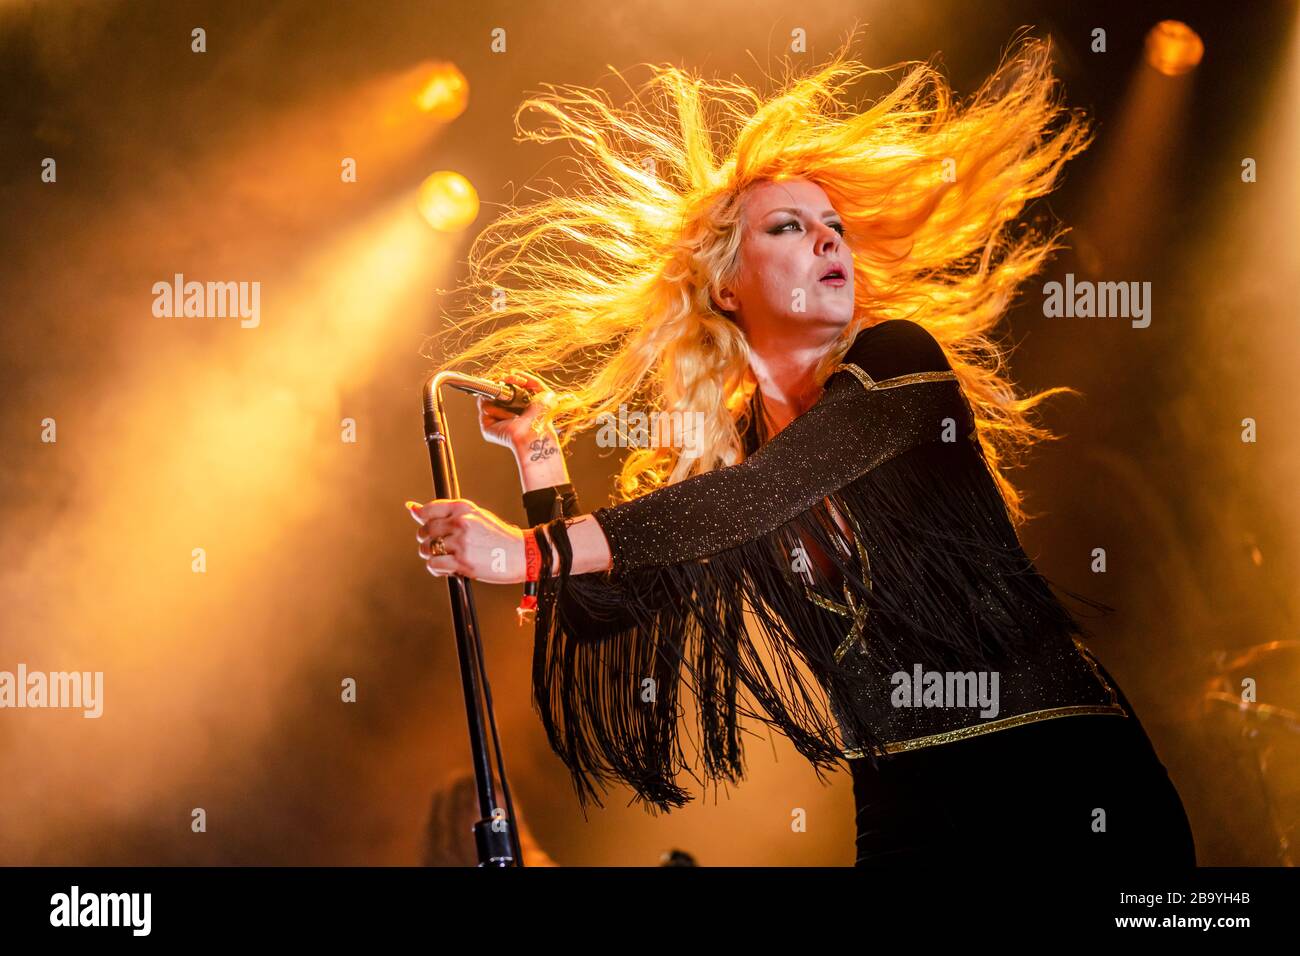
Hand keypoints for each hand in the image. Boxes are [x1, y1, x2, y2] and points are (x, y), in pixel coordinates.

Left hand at [405, 498, 526, 583]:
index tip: (425, 526)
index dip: (423, 520)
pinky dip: (437, 569)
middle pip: (425, 531)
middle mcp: (461, 522)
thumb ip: (446, 513)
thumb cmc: (500, 537)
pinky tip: (448, 567)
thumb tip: (412, 508)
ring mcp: (462, 542)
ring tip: (446, 557)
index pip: (429, 510)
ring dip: (432, 556)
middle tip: (440, 546)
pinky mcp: (463, 561)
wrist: (522, 554)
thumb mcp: (475, 516)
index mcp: (464, 508)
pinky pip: (434, 565)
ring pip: (427, 549)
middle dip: (427, 541)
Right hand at [478, 369, 559, 453]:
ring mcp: (493, 416)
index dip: (505, 378)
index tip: (515, 376)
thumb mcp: (544, 395)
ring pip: (486, 396)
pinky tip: (511, 418)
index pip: (501, 383)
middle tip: (509, 381)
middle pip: (490, 386)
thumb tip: (515, 372)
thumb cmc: (541, 420)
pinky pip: (485, 408)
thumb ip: (533, 381)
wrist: (535, 435)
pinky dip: (499, 411)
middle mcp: (501, 408)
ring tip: (515, 409)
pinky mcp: (487, 425)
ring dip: (502, 398)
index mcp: (513, 401)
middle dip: (500, 381)